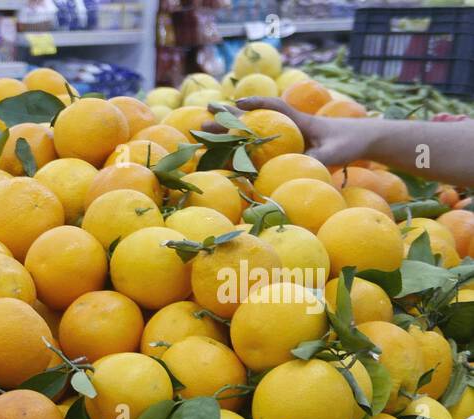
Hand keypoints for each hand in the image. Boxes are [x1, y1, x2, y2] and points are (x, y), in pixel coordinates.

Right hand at [201, 96, 373, 167]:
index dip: (256, 104)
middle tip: (203, 117)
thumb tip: (298, 167)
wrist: (362, 139)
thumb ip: (317, 159)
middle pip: (252, 118)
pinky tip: (221, 150)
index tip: (238, 104)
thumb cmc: (350, 142)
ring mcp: (283, 134)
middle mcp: (287, 125)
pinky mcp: (284, 145)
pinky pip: (256, 144)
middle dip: (227, 118)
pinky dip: (237, 145)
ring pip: (250, 129)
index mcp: (299, 122)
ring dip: (227, 129)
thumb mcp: (335, 152)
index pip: (274, 107)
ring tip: (204, 127)